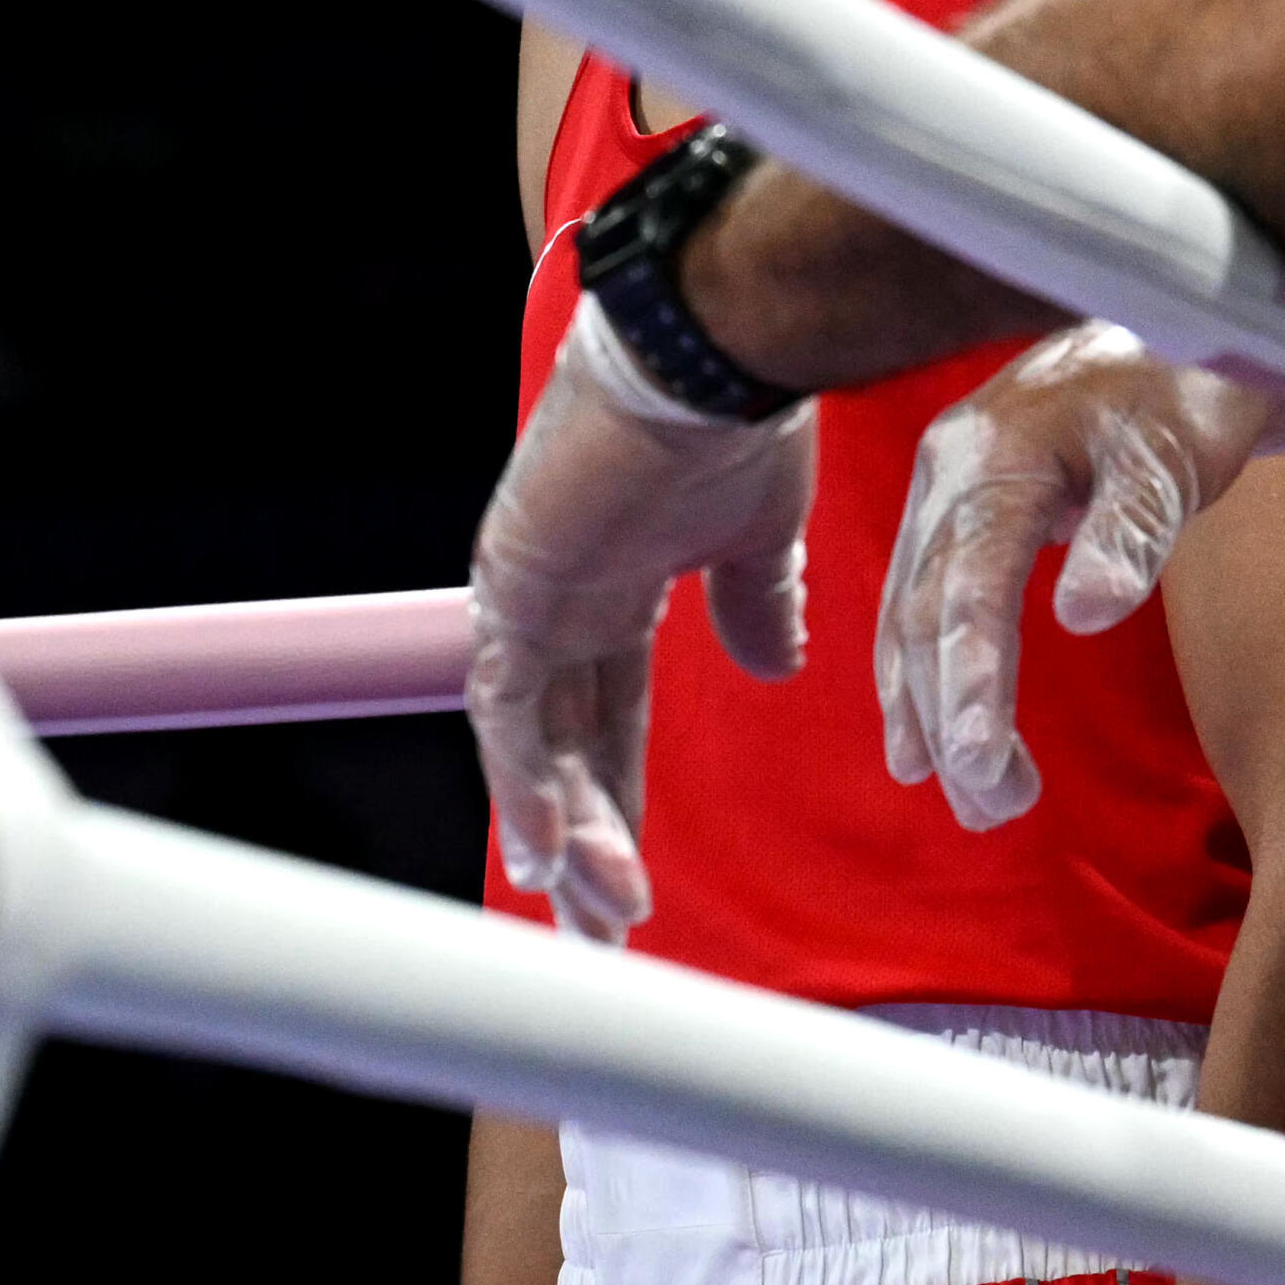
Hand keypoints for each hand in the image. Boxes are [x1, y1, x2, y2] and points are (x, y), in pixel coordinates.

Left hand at [468, 296, 817, 939]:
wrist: (720, 349)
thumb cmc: (742, 417)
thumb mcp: (757, 534)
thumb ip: (753, 603)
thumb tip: (774, 666)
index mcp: (609, 586)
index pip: (602, 719)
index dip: (614, 800)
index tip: (636, 882)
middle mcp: (556, 597)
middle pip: (558, 749)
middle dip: (584, 844)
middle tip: (607, 934)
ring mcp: (527, 591)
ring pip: (532, 747)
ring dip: (569, 838)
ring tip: (605, 920)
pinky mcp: (515, 585)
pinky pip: (510, 711)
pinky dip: (528, 788)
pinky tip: (555, 860)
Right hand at [876, 323, 1284, 832]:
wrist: (1189, 313)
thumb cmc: (1194, 383)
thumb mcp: (1181, 453)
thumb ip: (1132, 530)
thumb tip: (1085, 619)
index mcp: (994, 457)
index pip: (968, 588)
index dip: (969, 681)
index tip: (977, 763)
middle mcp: (949, 472)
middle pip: (928, 614)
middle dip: (949, 717)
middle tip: (991, 808)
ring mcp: (945, 488)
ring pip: (913, 615)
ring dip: (931, 710)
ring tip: (974, 799)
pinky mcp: (960, 504)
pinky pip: (923, 600)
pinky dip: (923, 672)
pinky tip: (934, 736)